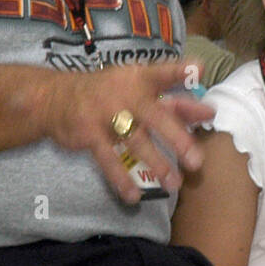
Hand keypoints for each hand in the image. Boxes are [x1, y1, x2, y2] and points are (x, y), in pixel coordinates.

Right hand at [37, 61, 214, 204]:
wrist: (55, 97)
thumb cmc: (109, 93)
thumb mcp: (138, 89)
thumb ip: (174, 101)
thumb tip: (208, 113)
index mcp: (140, 78)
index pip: (163, 74)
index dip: (181, 72)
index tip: (201, 70)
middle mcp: (125, 94)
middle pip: (156, 116)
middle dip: (178, 138)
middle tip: (197, 160)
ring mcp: (106, 115)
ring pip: (136, 141)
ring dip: (156, 163)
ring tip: (174, 182)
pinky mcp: (90, 134)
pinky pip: (108, 160)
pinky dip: (120, 179)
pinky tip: (134, 195)